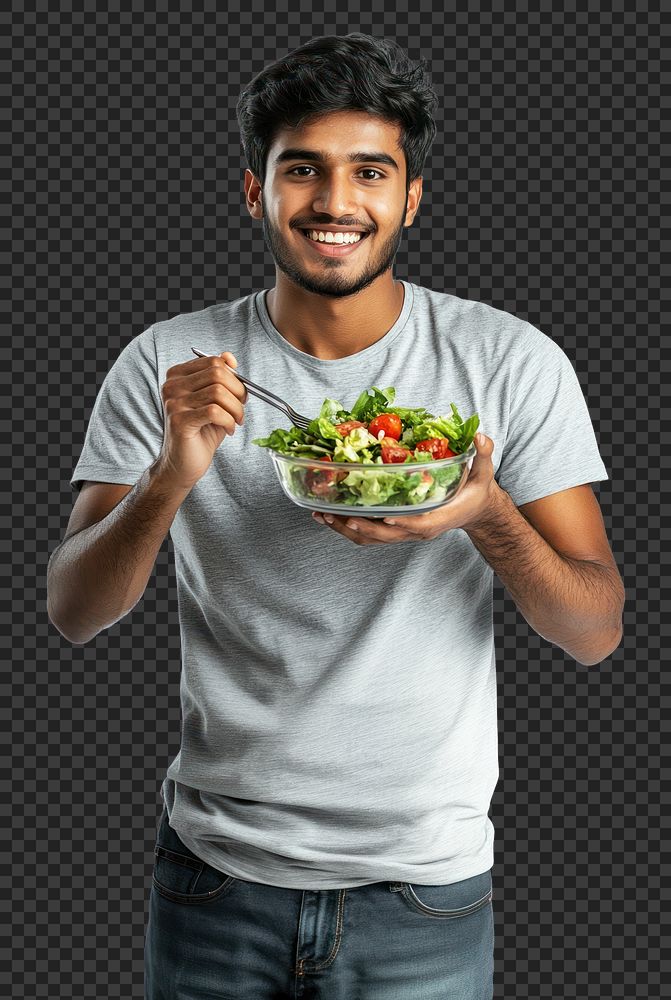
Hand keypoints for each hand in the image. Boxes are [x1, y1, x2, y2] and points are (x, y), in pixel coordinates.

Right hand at [155, 352, 247, 490]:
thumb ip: (221, 379)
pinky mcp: (179, 421)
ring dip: (235, 410)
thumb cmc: (200, 433)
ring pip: (218, 393)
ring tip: (234, 422)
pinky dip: (228, 421)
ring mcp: (173, 403)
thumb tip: (229, 357)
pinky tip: (228, 430)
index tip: (239, 395)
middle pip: (217, 374)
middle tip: (240, 410)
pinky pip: (214, 412)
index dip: (234, 378)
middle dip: (238, 393)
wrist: (183, 464)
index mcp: (178, 376)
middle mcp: (172, 386)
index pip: (214, 362)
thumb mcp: (214, 402)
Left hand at [311, 433, 500, 544]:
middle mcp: (418, 530)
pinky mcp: (395, 530)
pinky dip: (346, 527)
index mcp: (438, 518)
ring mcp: (404, 532)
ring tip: (322, 516)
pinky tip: (327, 515)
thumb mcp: (482, 474)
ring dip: (345, 529)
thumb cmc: (475, 492)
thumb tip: (481, 437)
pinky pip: (368, 534)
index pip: (419, 525)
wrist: (473, 510)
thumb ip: (481, 456)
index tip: (387, 518)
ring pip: (371, 538)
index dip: (403, 523)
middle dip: (359, 527)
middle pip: (384, 536)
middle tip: (336, 515)